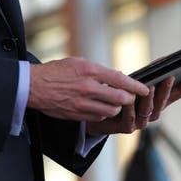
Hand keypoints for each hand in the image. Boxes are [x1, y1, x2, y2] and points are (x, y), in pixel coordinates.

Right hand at [28, 57, 149, 121]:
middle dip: (129, 99)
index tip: (145, 88)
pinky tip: (100, 108)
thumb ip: (96, 70)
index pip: (119, 79)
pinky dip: (103, 114)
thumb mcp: (77, 62)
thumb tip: (114, 75)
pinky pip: (99, 118)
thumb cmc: (56, 71)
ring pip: (111, 111)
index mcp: (89, 70)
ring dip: (116, 108)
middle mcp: (88, 87)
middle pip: (119, 98)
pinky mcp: (78, 115)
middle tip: (131, 97)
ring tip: (115, 103)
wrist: (35, 86)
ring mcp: (83, 103)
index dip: (135, 85)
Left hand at [86, 69, 180, 135]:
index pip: (177, 93)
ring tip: (150, 85)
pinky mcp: (126, 127)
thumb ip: (150, 73)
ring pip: (149, 111)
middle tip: (170, 76)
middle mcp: (153, 113)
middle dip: (167, 89)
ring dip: (151, 97)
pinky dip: (129, 105)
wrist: (101, 115)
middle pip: (164, 102)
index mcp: (158, 101)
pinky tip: (127, 96)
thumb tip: (164, 59)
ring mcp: (141, 122)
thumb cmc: (122, 94)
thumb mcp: (137, 81)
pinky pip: (130, 116)